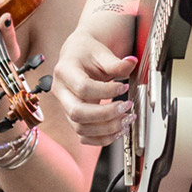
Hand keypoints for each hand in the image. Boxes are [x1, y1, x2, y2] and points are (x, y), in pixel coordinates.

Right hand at [55, 25, 136, 145]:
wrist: (77, 56)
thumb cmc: (87, 54)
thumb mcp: (102, 53)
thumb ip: (117, 63)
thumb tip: (131, 63)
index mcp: (64, 71)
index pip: (83, 88)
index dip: (106, 91)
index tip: (123, 88)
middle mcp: (60, 92)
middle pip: (77, 113)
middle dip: (105, 114)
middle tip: (126, 107)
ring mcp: (65, 107)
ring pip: (80, 128)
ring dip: (106, 129)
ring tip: (126, 120)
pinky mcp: (73, 118)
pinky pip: (83, 137)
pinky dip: (102, 138)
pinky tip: (118, 130)